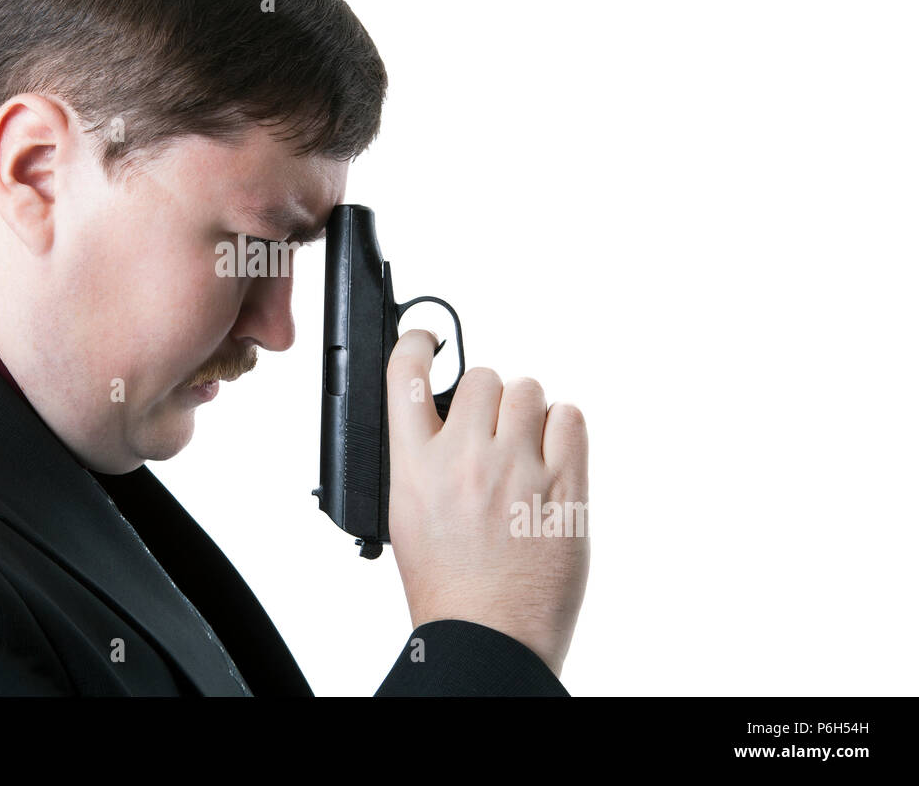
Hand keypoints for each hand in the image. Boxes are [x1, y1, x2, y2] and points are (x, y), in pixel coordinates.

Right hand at [385, 329, 589, 676]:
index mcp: (414, 468)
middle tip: (491, 430)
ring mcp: (518, 470)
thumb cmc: (448, 586)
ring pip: (528, 390)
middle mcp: (464, 460)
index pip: (405, 375)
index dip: (417, 343)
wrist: (490, 636)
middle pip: (483, 376)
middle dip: (488, 396)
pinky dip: (563, 427)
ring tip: (525, 446)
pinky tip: (552, 453)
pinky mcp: (566, 485)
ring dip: (527, 410)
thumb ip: (420, 462)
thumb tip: (440, 420)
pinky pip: (570, 417)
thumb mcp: (408, 516)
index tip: (428, 341)